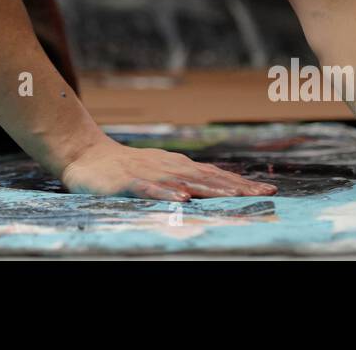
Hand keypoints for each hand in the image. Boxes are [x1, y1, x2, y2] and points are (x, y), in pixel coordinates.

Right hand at [60, 137, 276, 200]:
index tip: (269, 190)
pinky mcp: (128, 182)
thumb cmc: (126, 168)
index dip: (243, 182)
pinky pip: (150, 190)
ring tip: (236, 196)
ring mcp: (149, 174)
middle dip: (238, 186)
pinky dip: (167, 194)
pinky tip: (182, 200)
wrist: (86, 156)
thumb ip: (185, 179)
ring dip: (212, 189)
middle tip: (265, 193)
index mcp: (178, 166)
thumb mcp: (160, 171)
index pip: (216, 175)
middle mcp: (169, 167)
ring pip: (185, 182)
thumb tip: (217, 189)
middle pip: (209, 178)